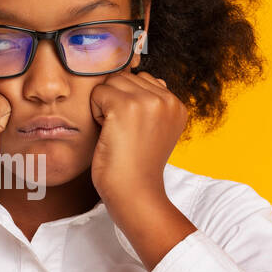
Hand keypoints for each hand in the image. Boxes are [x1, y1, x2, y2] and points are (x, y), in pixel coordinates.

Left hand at [89, 71, 195, 269]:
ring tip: (116, 132)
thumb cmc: (136, 167)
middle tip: (122, 133)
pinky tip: (107, 133)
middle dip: (115, 101)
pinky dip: (95, 112)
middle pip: (125, 78)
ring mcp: (148, 101)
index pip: (142, 81)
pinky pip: (97, 93)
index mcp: (177, 105)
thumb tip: (142, 77)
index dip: (128, 104)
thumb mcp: (155, 131)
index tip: (133, 132)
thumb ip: (152, 104)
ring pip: (111, 82)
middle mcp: (167, 99)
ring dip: (105, 105)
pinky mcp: (126, 107)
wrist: (134, 194)